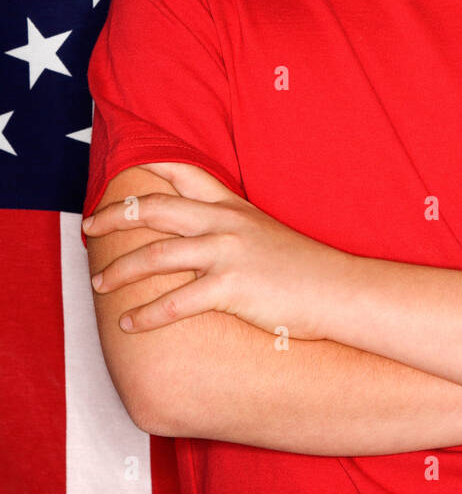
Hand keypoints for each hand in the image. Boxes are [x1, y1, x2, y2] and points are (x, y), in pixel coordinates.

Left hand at [84, 161, 349, 339]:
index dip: (149, 170)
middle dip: (115, 217)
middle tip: (90, 228)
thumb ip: (232, 227)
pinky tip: (128, 322)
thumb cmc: (304, 268)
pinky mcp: (231, 287)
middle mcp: (225, 223)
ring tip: (99, 282)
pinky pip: (174, 301)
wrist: (339, 290)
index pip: (185, 174)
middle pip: (156, 209)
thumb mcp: (265, 233)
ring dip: (120, 270)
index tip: (120, 176)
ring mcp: (227, 253)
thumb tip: (200, 235)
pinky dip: (145, 314)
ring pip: (156, 255)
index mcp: (233, 207)